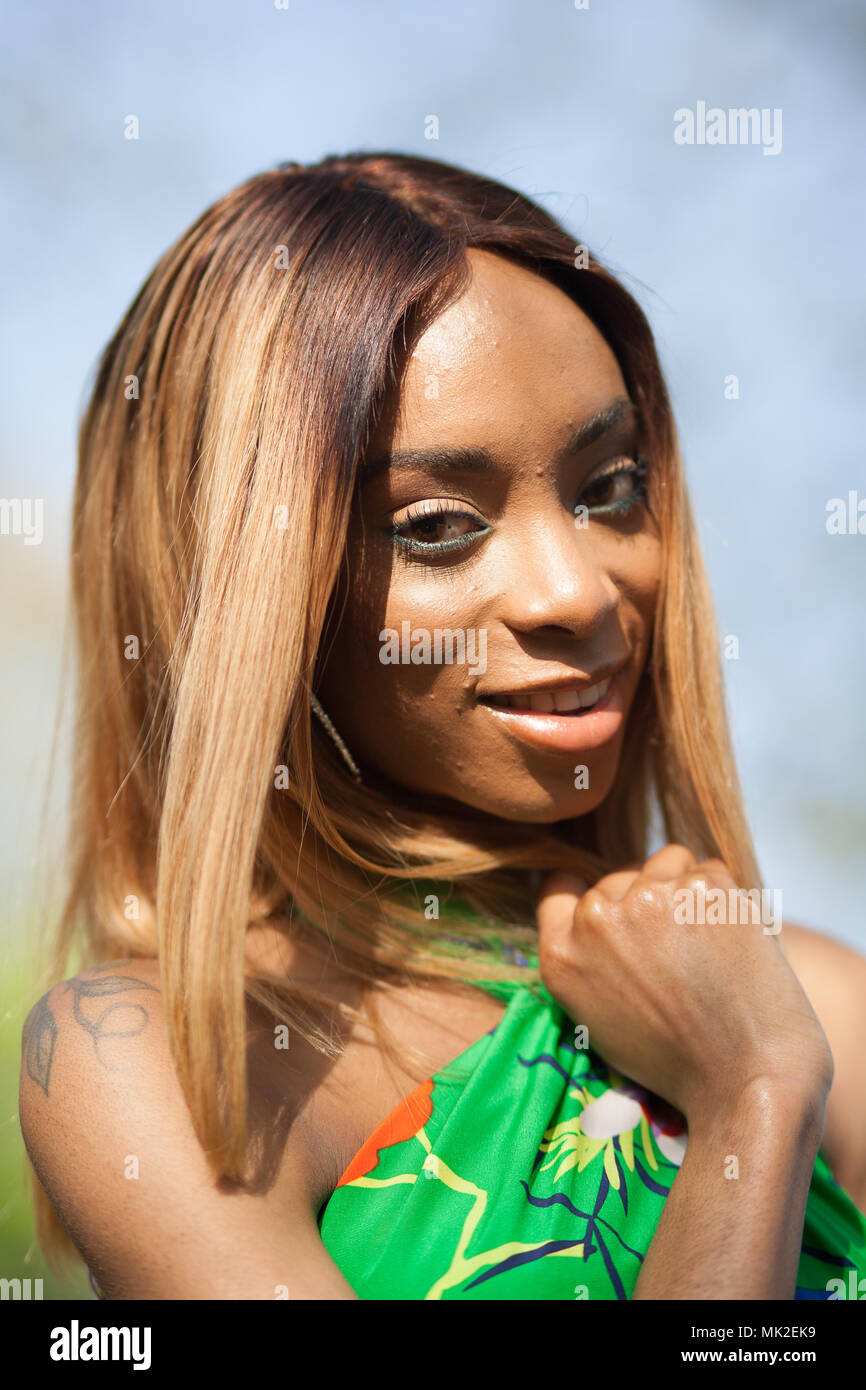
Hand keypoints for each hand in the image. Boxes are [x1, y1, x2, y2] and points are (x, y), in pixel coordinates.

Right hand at [535, 844, 832, 1127]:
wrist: (748, 1077)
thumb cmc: (677, 1061)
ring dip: (683, 890)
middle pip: (618, 878)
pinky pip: (708, 869)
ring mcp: (651, 896)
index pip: (559, 890)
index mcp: (562, 953)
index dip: (589, 896)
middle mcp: (597, 918)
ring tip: (705, 944)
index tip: (617, 910)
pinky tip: (731, 940)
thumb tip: (599, 909)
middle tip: (677, 952)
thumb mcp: (598, 1017)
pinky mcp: (704, 886)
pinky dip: (722, 897)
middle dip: (644, 903)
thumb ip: (588, 957)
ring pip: (665, 864)